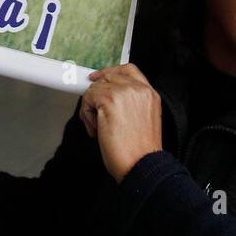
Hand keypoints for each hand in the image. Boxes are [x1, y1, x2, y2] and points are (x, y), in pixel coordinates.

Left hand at [79, 64, 162, 183]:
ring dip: (90, 109)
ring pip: (95, 88)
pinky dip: (86, 114)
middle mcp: (139, 89)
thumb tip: (105, 97)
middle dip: (97, 95)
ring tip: (98, 128)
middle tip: (95, 116)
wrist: (141, 165)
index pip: (128, 70)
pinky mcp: (109, 100)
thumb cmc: (139, 152)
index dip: (110, 72)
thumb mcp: (142, 119)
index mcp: (149, 94)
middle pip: (108, 77)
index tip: (97, 78)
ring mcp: (124, 92)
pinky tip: (95, 129)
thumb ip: (129, 103)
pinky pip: (87, 98)